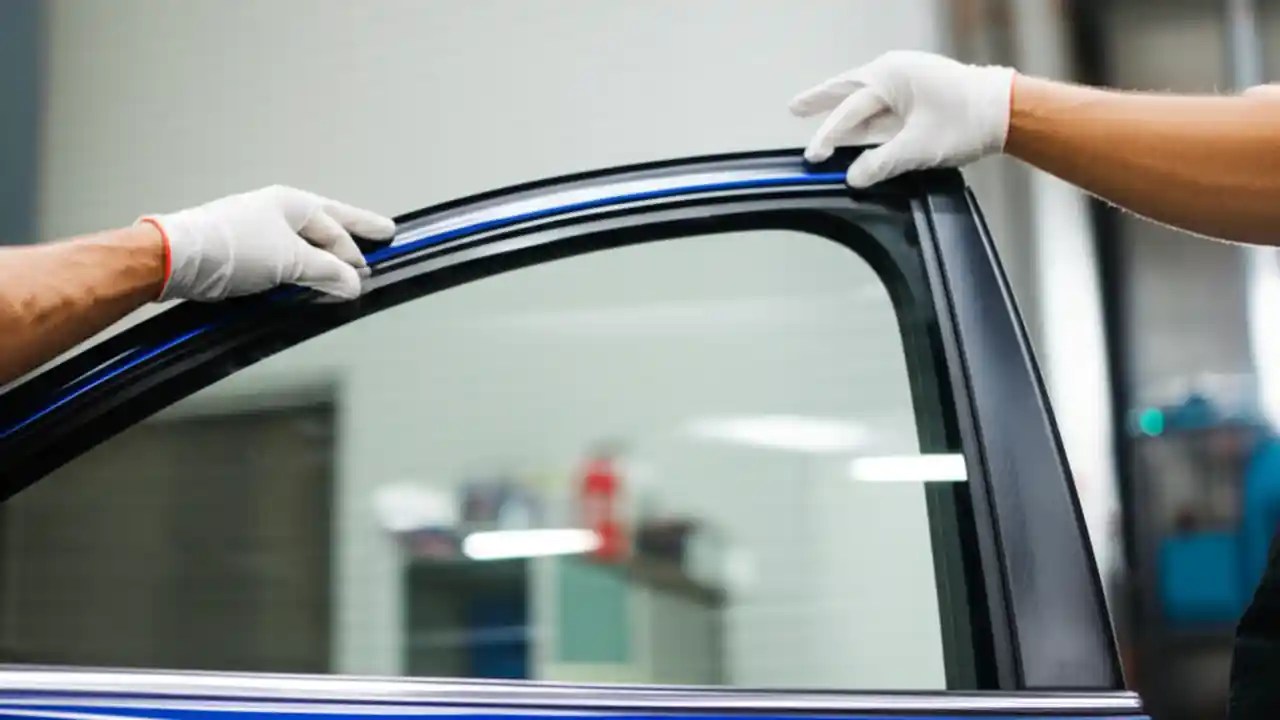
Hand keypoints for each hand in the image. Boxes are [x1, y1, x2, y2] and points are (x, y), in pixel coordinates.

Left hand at [140, 186, 395, 301]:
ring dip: (325, 256)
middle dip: (353, 234)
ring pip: (304, 242)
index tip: (371, 273)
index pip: (337, 228)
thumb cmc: (236, 249)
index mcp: (293, 203)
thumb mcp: (291, 261)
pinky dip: (301, 268)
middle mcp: (277, 211)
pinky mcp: (243, 251)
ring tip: (345, 269)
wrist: (176, 258)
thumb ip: (328, 272)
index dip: (357, 251)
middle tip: (383, 234)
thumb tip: (355, 284)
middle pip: (326, 225)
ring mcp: (259, 229)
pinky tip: (306, 280)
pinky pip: (285, 257)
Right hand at [790, 51, 1015, 186]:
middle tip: (795, 108)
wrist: (1006, 110)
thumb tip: (853, 177)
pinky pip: (880, 97)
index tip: (813, 158)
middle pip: (848, 89)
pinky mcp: (918, 87)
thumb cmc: (964, 122)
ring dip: (840, 102)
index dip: (827, 136)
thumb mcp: (917, 149)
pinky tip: (856, 118)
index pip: (849, 112)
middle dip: (820, 101)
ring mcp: (907, 77)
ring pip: (863, 91)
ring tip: (814, 106)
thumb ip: (880, 164)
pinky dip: (864, 108)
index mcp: (890, 78)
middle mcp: (894, 71)